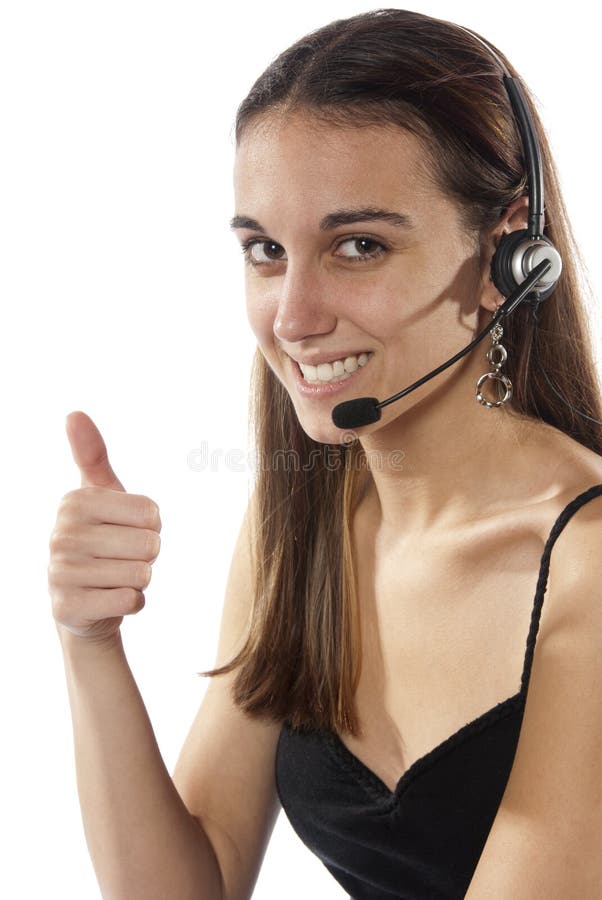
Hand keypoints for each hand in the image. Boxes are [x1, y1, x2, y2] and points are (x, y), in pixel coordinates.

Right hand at [48, 411, 161, 645]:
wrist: (83, 603)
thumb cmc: (100, 538)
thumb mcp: (100, 495)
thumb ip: (92, 454)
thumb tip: (73, 413)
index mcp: (75, 502)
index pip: (152, 513)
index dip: (151, 526)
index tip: (126, 530)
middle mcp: (62, 535)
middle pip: (150, 545)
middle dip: (147, 556)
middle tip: (122, 558)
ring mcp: (61, 573)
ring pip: (142, 575)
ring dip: (139, 580)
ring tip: (115, 577)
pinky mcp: (68, 608)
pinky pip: (131, 602)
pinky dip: (132, 603)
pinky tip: (110, 599)